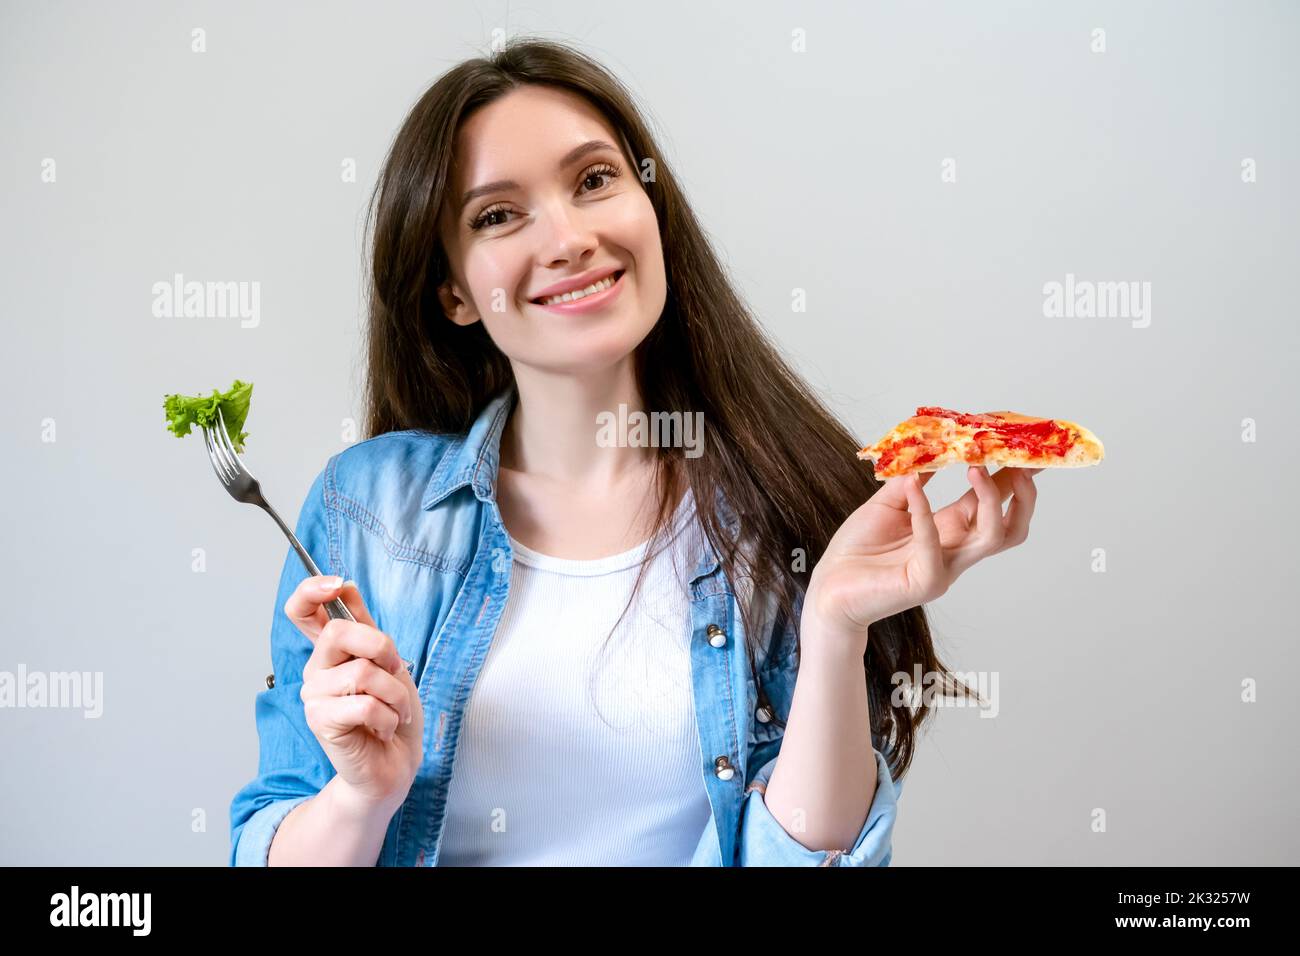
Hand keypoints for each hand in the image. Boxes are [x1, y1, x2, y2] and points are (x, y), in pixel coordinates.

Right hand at [286, 576, 423, 811]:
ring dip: (395, 693)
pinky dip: (388, 717)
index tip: (337, 584)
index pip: (301, 610)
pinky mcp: (321, 721)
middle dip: (383, 648)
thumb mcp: (388, 662)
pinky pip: (365, 704)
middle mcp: (316, 669)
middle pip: (339, 632)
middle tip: (396, 672)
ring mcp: (314, 695)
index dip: (312, 589)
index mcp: (330, 650)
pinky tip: (383, 728)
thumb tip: (346, 586)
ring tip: (394, 710)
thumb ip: (365, 627)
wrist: (394, 763)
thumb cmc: (393, 712)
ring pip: (362, 672)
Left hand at [804, 465, 1040, 656]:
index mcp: (950, 532)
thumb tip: (932, 447)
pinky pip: (934, 546)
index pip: (993, 504)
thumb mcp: (887, 503)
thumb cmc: (857, 550)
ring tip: (976, 467)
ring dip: (990, 499)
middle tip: (1018, 463)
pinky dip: (925, 513)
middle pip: (1011, 528)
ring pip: (992, 538)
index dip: (1012, 478)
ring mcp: (944, 570)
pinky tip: (913, 490)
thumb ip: (911, 480)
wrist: (828, 588)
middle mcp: (955, 552)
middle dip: (1022, 495)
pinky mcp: (924, 583)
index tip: (1023, 449)